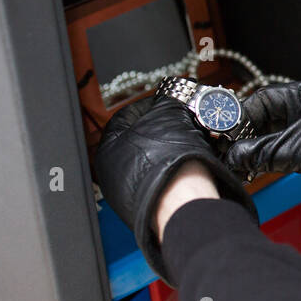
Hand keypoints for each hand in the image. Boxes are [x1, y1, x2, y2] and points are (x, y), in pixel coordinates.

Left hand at [95, 97, 257, 285]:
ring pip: (155, 160)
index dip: (153, 105)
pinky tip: (192, 168)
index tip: (170, 104)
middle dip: (164, 129)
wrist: (186, 202)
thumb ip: (166, 99)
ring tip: (193, 145)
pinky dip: (177, 171)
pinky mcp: (151, 207)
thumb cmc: (170, 161)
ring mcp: (132, 194)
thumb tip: (171, 94)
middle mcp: (113, 174)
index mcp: (107, 148)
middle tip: (184, 123)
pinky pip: (164, 180)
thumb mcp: (169, 113)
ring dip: (173, 151)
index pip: (127, 115)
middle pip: (141, 139)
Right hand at [224, 82, 300, 232]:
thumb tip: (236, 156)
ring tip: (242, 164)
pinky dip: (274, 159)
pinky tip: (261, 170)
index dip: (242, 115)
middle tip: (230, 151)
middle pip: (269, 117)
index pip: (264, 99)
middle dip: (249, 135)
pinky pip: (290, 150)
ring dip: (260, 150)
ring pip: (279, 136)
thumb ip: (262, 152)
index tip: (225, 132)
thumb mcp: (299, 149)